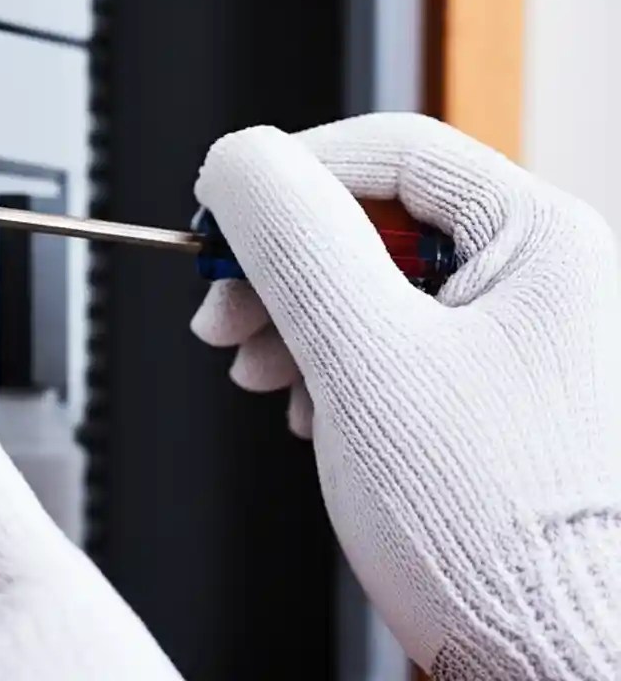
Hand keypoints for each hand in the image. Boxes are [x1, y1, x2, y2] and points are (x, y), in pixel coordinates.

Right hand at [191, 113, 620, 678]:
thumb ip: (295, 241)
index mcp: (539, 242)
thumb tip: (239, 162)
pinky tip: (310, 408)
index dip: (287, 172)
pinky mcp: (490, 396)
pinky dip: (333, 368)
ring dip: (296, 322)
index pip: (391, 151)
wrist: (563, 657)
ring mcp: (519, 342)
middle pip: (377, 221)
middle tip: (222, 312)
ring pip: (376, 288)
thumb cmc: (502, 534)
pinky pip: (394, 347)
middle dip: (280, 265)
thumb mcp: (366, 361)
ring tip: (261, 372)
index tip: (218, 210)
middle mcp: (541, 281)